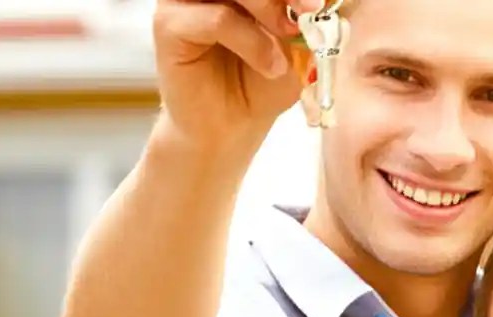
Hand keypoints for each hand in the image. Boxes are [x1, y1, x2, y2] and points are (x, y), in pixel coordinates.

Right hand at [152, 0, 323, 150]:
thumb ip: (304, 16)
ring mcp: (184, 0)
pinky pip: (216, 18)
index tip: (320, 1)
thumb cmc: (262, 84)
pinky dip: (252, 41)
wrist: (231, 128)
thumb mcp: (296, 45)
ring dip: (269, 9)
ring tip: (290, 38)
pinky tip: (271, 66)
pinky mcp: (169, 24)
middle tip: (313, 9)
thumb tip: (323, 0)